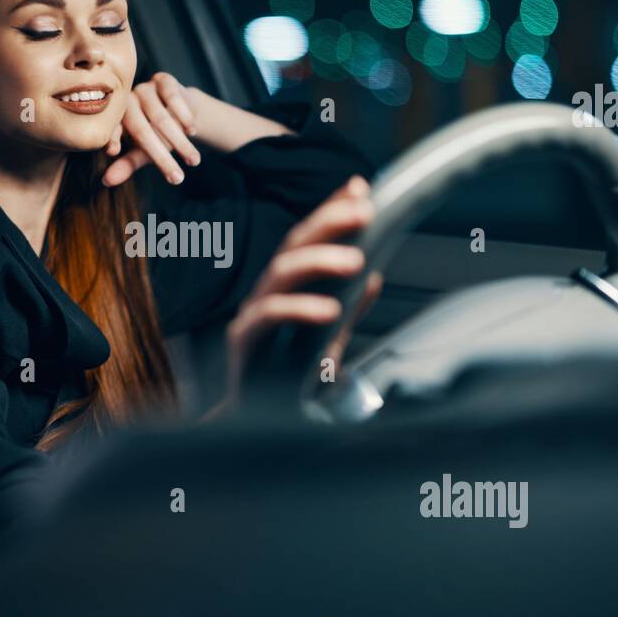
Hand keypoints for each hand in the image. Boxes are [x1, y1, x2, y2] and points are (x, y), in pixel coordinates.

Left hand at [102, 72, 204, 186]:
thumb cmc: (158, 136)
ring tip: (193, 161)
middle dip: (161, 156)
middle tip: (178, 179)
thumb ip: (127, 164)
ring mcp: (145, 89)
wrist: (182, 114)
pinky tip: (192, 131)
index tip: (113, 152)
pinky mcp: (163, 80)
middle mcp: (127, 101)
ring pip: (160, 117)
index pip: (113, 130)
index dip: (113, 139)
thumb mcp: (143, 152)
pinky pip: (172, 97)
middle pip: (141, 129)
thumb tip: (106, 182)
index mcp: (116, 118)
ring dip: (180, 141)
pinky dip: (183, 116)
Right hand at [213, 175, 382, 412]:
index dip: (331, 212)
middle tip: (364, 211)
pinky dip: (300, 309)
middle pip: (293, 244)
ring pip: (281, 272)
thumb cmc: (283, 382)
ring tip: (355, 261)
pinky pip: (269, 316)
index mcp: (286, 289)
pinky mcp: (243, 343)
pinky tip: (330, 312)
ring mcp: (251, 315)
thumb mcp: (326, 342)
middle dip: (328, 222)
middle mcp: (266, 294)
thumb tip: (374, 276)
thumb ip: (346, 309)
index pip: (308, 240)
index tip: (360, 189)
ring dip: (319, 260)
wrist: (251, 427)